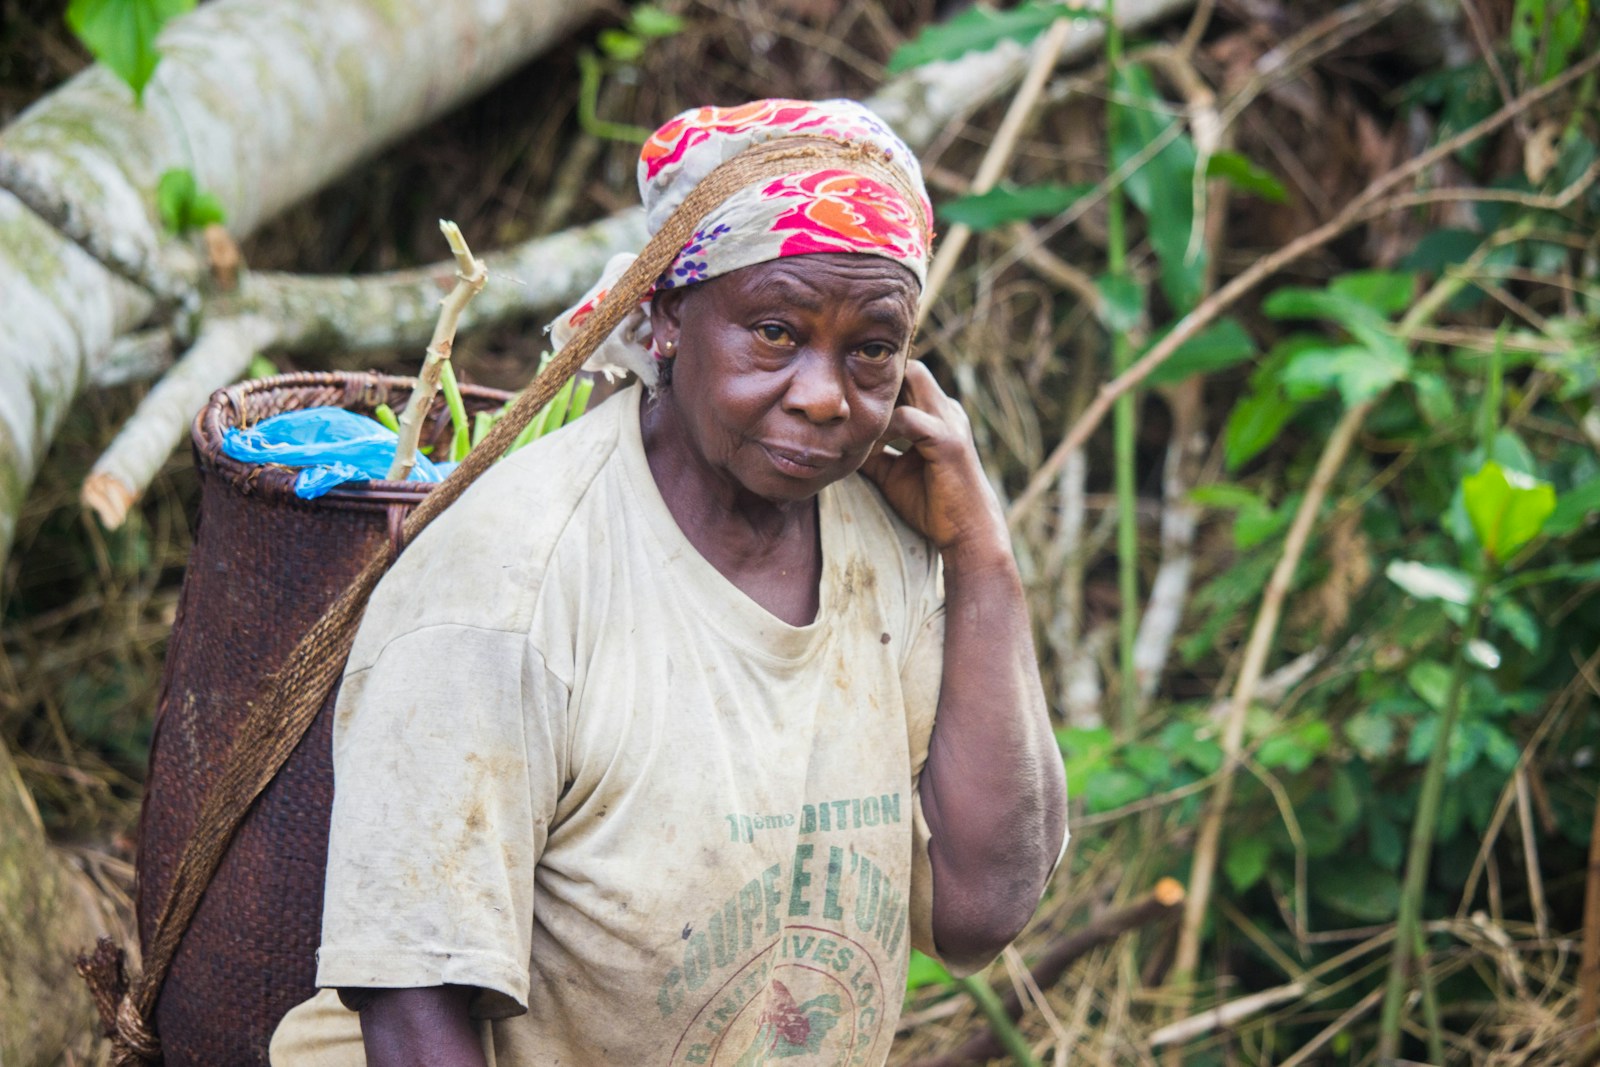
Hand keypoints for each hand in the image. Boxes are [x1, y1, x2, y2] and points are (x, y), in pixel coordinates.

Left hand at [859, 362, 1008, 562]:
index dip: (879, 386)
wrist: (966, 532)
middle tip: (850, 404)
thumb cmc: (931, 504)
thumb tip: (837, 445)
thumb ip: (871, 453)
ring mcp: (949, 421)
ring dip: (880, 398)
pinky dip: (884, 427)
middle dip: (880, 381)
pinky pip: (908, 418)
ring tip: (855, 422)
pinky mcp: (947, 440)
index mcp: (936, 415)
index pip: (907, 379)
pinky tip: (867, 444)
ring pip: (912, 379)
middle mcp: (946, 410)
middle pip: (911, 368)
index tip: (848, 402)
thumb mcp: (891, 473)